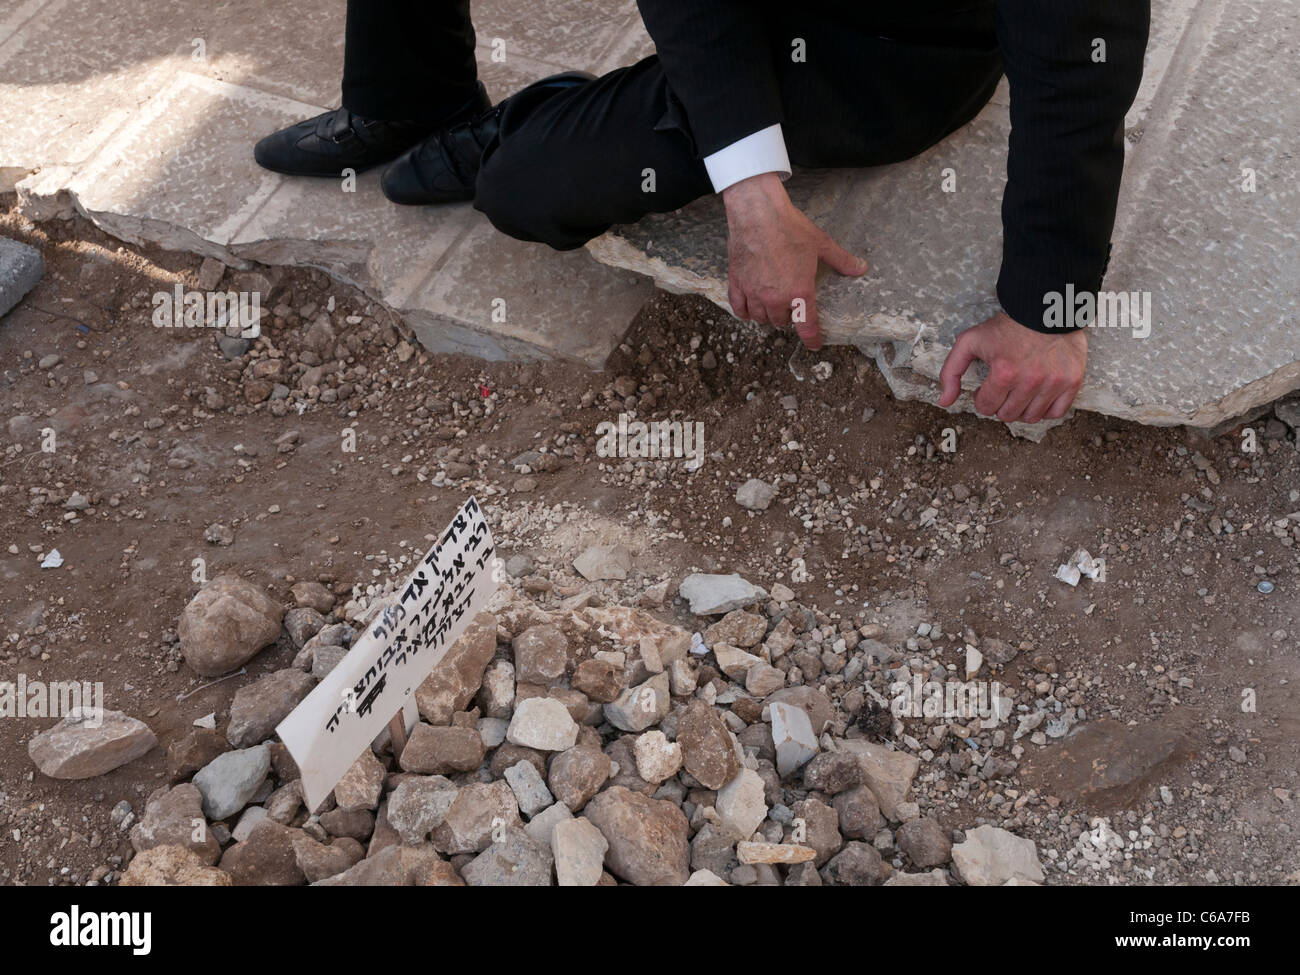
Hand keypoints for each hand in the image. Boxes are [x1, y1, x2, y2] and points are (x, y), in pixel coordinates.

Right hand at [722, 172, 867, 349]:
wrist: (758, 214)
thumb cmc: (789, 228)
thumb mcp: (821, 244)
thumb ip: (841, 260)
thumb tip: (861, 268)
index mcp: (799, 292)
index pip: (806, 327)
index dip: (812, 339)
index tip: (814, 345)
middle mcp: (775, 298)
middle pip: (781, 322)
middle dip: (787, 317)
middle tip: (791, 307)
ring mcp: (754, 293)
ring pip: (760, 318)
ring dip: (768, 316)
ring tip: (772, 308)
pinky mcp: (737, 284)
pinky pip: (739, 309)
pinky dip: (745, 312)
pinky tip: (750, 309)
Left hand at [939, 312, 1087, 422]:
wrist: (1044, 307)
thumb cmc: (1006, 326)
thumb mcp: (970, 341)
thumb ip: (951, 371)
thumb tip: (944, 401)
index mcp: (1004, 373)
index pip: (986, 407)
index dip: (982, 398)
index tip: (986, 388)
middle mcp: (1030, 381)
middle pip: (1008, 415)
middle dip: (1000, 404)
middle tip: (1003, 389)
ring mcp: (1053, 382)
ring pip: (1031, 417)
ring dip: (1022, 408)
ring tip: (1019, 391)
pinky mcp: (1072, 381)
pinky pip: (1056, 412)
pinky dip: (1046, 408)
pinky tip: (1038, 395)